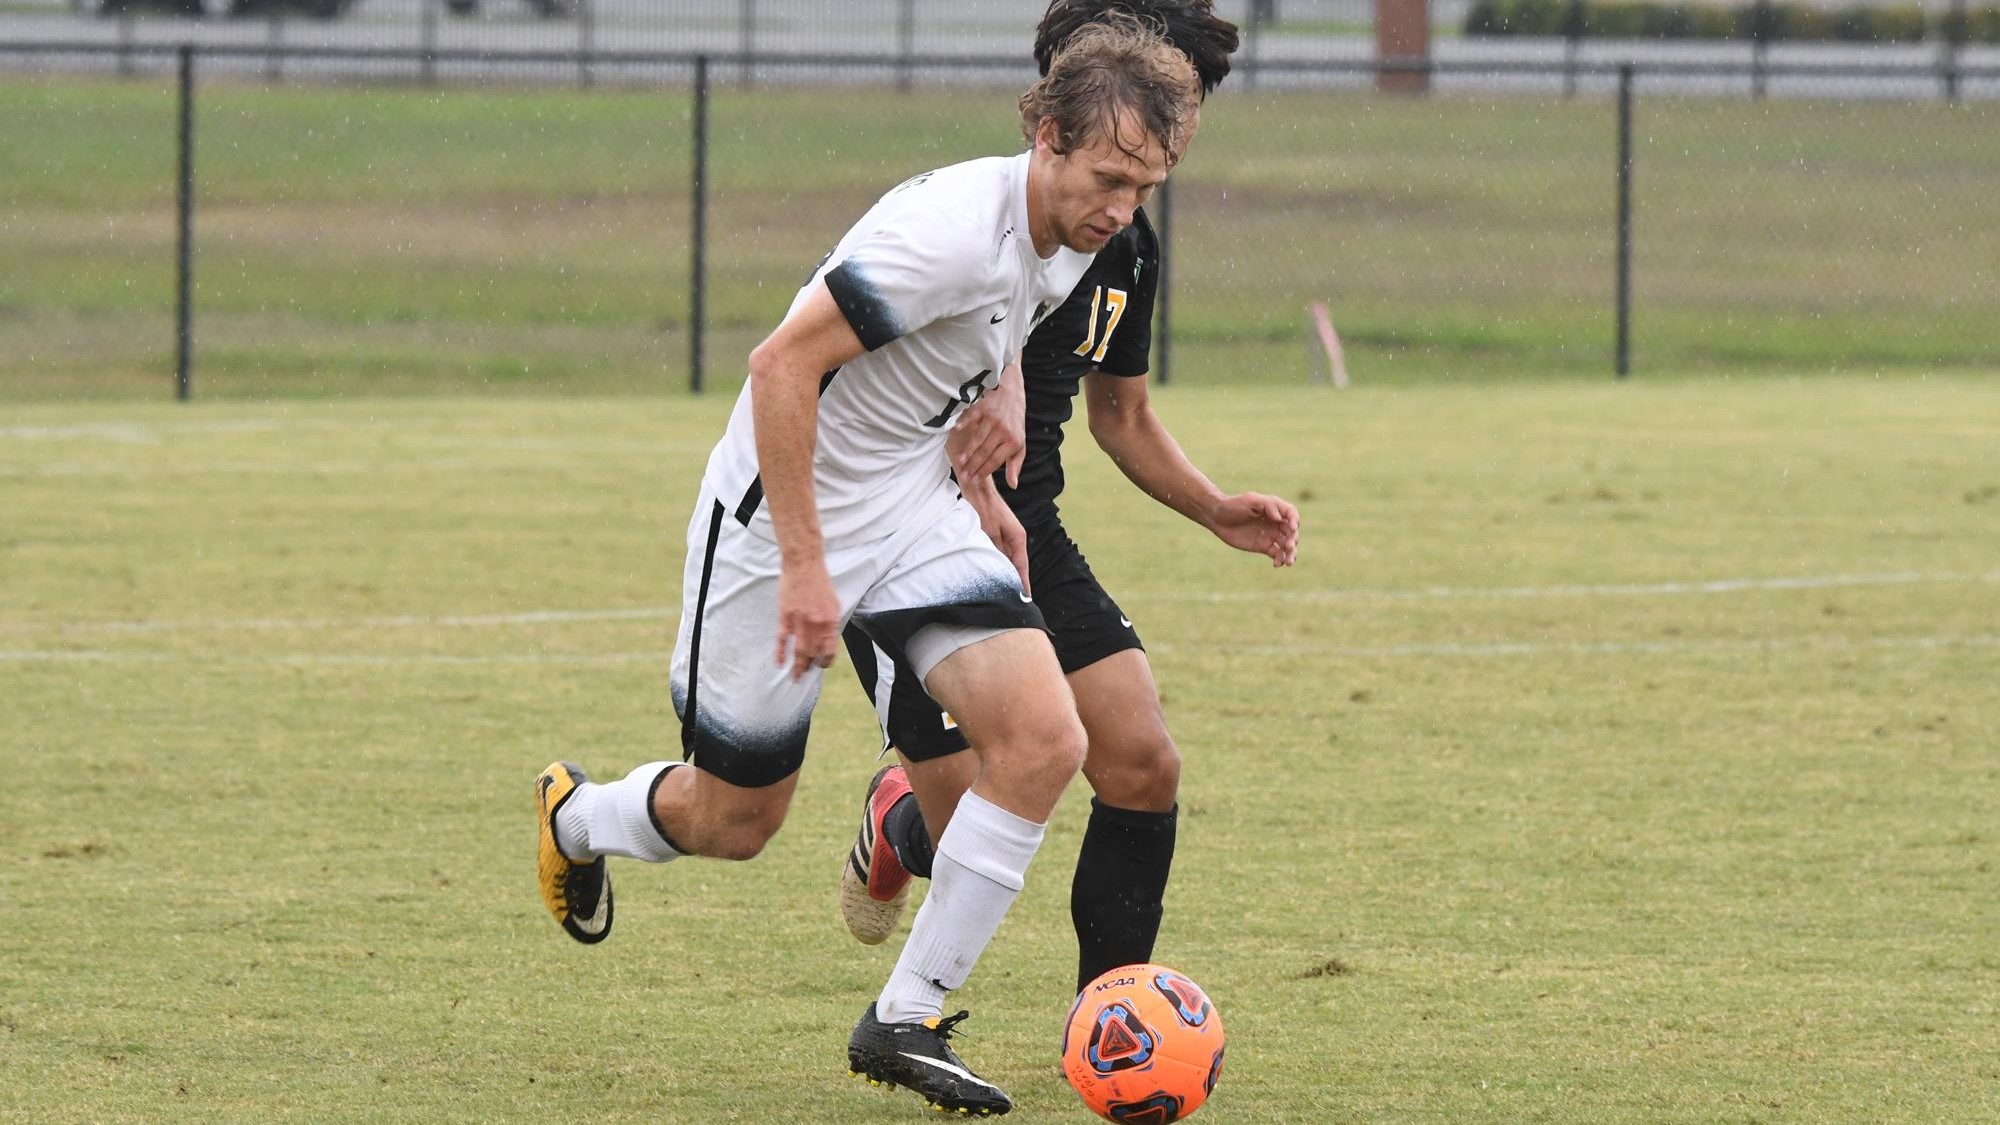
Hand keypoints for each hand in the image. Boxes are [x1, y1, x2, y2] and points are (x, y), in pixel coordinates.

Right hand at [774, 559, 840, 680]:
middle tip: (806, 673)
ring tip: (795, 677)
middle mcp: (816, 624)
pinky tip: (779, 663)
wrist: (804, 565)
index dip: (826, 661)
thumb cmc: (820, 582)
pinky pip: (782, 640)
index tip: (822, 665)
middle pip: (814, 653)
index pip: (830, 650)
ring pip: (799, 651)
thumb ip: (831, 621)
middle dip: (810, 666)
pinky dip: (780, 653)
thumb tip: (829, 639)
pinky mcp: (785, 616)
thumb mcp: (834, 602)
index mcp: (830, 620)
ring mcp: (799, 621)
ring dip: (797, 666)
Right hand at [946, 360, 1026, 487]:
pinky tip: (957, 430)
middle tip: (963, 477)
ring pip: (978, 438)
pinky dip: (964, 422)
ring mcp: (994, 418)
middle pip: (985, 452)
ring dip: (968, 450)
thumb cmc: (1014, 424)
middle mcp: (1004, 430)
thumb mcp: (1019, 445)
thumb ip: (1015, 465)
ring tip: (960, 462)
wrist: (1012, 395)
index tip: (974, 480)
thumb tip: (1013, 485)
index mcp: (1013, 441)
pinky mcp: (985, 407)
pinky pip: (973, 417)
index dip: (984, 471)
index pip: (996, 460)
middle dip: (973, 466)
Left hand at [962, 472, 1031, 595]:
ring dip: (1002, 573)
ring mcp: (1004, 537)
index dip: (1023, 583)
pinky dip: (993, 564)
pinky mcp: (994, 536)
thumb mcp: (988, 531)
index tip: (1025, 598)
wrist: (975, 487)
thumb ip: (994, 550)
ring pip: (1005, 561)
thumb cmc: (983, 506)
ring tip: (1000, 591)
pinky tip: (988, 573)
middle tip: (1010, 600)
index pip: (1022, 567)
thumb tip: (996, 568)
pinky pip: (996, 555)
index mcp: (1018, 538)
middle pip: (1015, 566)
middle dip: (1013, 582)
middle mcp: (1013, 539)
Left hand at [1206, 492, 1300, 566]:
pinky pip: (1277, 554)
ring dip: (1290, 553)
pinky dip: (1279, 560)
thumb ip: (1267, 505)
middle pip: (1292, 532)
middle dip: (1293, 540)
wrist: (1217, 518)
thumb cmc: (1233, 505)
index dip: (1295, 521)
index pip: (1292, 514)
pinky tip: (1276, 564)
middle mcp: (1276, 522)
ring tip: (1288, 562)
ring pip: (1287, 545)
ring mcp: (1271, 535)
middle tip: (1288, 546)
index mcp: (1275, 509)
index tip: (1292, 528)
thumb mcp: (1250, 500)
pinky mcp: (1264, 546)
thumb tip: (1280, 518)